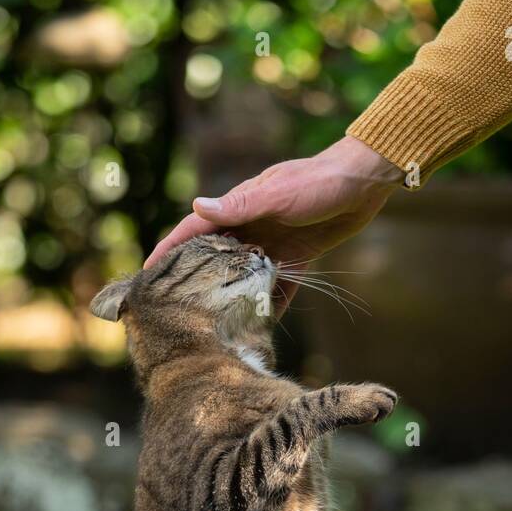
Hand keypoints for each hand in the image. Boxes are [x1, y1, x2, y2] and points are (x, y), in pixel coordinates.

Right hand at [144, 135, 401, 311]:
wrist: (364, 183)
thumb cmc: (318, 181)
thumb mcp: (277, 193)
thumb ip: (239, 205)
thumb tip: (197, 208)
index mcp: (239, 207)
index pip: (194, 231)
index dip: (169, 250)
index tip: (147, 273)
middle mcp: (250, 227)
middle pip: (214, 258)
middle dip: (194, 281)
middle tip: (174, 309)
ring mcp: (272, 244)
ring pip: (242, 277)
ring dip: (230, 298)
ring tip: (212, 326)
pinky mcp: (296, 258)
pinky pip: (277, 287)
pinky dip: (268, 305)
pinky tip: (260, 329)